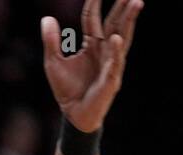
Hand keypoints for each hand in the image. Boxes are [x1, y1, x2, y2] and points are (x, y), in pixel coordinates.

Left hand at [41, 0, 143, 132]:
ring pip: (122, 38)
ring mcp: (110, 63)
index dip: (93, 3)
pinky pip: (114, 63)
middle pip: (114, 23)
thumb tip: (47, 18)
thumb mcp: (53, 63)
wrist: (73, 114)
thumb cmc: (67, 88)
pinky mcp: (110, 80)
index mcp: (91, 44)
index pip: (92, 19)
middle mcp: (104, 50)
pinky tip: (117, 39)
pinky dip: (116, 51)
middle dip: (122, 6)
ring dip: (128, 21)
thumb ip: (51, 42)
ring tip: (135, 3)